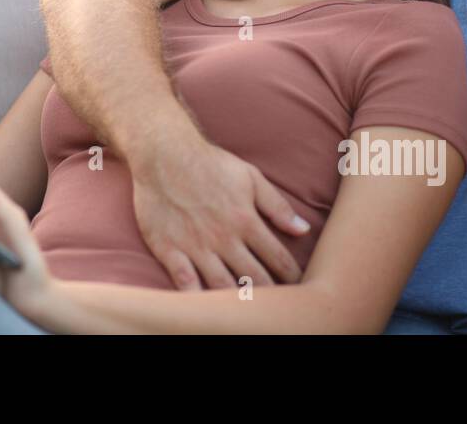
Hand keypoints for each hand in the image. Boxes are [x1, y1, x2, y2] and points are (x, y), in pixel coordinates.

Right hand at [130, 136, 310, 289]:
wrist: (163, 154)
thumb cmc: (209, 163)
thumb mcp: (250, 177)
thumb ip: (277, 206)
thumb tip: (303, 229)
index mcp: (245, 220)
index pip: (277, 257)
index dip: (291, 274)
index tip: (297, 285)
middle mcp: (223, 238)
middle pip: (253, 277)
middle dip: (270, 293)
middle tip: (278, 306)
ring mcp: (195, 246)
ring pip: (222, 285)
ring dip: (237, 301)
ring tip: (248, 311)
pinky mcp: (169, 249)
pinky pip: (184, 281)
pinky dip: (195, 297)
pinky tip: (205, 307)